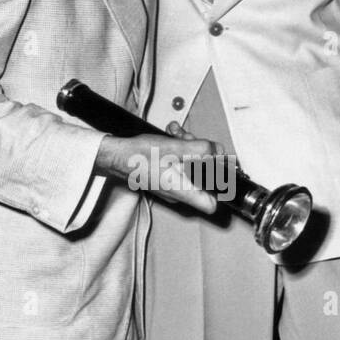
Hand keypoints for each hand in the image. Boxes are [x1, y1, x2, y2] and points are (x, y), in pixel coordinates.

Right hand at [96, 130, 223, 214]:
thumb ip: (202, 149)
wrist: (116, 155)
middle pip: (204, 179)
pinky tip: (172, 136)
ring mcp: (171, 186)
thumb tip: (218, 151)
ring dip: (189, 147)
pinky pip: (180, 165)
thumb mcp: (175, 147)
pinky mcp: (165, 177)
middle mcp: (178, 193)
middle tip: (193, 143)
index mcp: (183, 191)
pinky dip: (179, 149)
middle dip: (202, 156)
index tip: (223, 172)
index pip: (212, 205)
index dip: (221, 189)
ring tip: (177, 134)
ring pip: (192, 167)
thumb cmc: (138, 157)